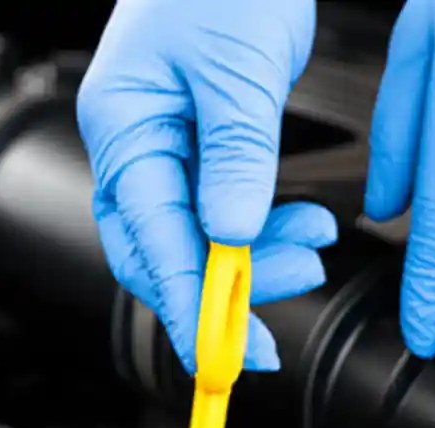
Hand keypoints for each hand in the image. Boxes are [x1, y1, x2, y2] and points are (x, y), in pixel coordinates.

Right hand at [77, 0, 324, 372]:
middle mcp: (133, 145)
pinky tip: (298, 224)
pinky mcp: (197, 143)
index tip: (223, 353)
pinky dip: (256, 230)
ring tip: (312, 247)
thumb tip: (233, 235)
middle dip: (216, 298)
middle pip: (158, 254)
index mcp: (122, 128)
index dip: (187, 304)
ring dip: (248, 262)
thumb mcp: (236, 66)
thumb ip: (234, 154)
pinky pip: (214, 209)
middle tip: (273, 326)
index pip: (148, 240)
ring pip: (190, 239)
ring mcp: (162, 146)